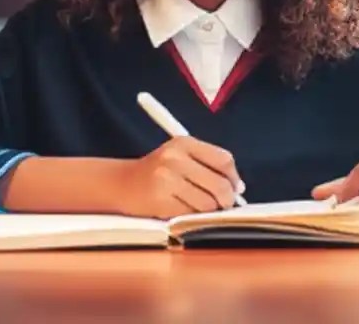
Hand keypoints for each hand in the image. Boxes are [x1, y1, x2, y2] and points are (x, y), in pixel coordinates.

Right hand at [117, 136, 243, 218]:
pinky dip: (192, 216)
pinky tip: (182, 208)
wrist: (121, 183)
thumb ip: (208, 165)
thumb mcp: (180, 156)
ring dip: (208, 210)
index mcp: (184, 143)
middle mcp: (175, 158)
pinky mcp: (160, 200)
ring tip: (197, 204)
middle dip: (227, 199)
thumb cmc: (157, 172)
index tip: (236, 187)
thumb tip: (237, 187)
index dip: (234, 177)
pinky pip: (191, 214)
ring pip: (207, 203)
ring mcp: (166, 180)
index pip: (223, 160)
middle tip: (224, 204)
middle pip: (219, 184)